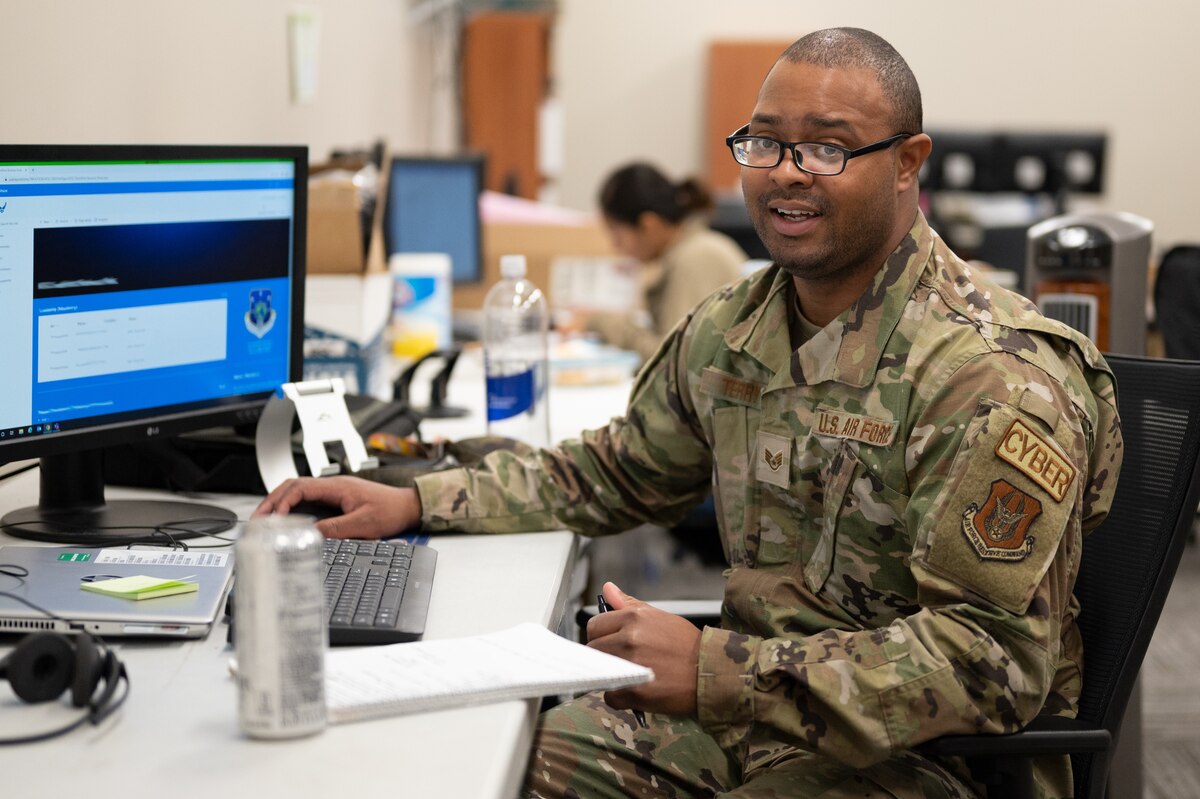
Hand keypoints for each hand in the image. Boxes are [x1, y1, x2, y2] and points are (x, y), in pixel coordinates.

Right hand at [252, 476, 421, 538]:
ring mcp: (332, 492)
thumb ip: (337, 528)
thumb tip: (310, 534)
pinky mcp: (335, 501)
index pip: (300, 488)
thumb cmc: (391, 510)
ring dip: (279, 504)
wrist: (408, 506)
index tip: (273, 518)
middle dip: (272, 501)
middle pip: (292, 487)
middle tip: (257, 520)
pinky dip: (291, 508)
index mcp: (336, 486)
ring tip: (264, 521)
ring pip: (297, 493)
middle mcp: (332, 486)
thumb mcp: (364, 523)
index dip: (282, 502)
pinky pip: (307, 501)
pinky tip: (285, 520)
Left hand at [586, 581, 700, 716]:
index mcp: (633, 618)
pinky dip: (620, 698)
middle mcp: (629, 639)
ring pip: (599, 673)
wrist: (711, 672)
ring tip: (631, 676)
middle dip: (604, 657)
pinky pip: (610, 696)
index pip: (594, 626)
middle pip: (593, 650)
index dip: (602, 636)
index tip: (611, 643)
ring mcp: (630, 666)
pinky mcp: (633, 692)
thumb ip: (629, 604)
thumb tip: (607, 588)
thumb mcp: (659, 617)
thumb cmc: (687, 645)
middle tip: (623, 662)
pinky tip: (637, 692)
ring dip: (611, 676)